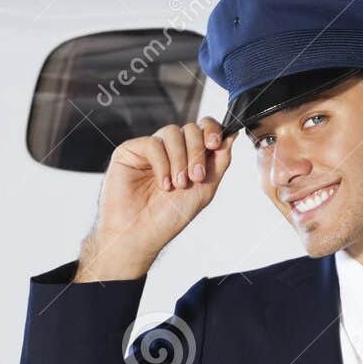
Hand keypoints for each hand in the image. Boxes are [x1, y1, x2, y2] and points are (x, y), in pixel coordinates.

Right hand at [75, 117, 234, 281]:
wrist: (141, 235)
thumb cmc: (169, 218)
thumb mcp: (205, 189)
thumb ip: (220, 161)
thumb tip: (232, 133)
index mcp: (188, 156)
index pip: (202, 129)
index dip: (211, 130)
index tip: (214, 144)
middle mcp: (169, 150)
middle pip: (190, 128)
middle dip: (197, 151)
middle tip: (195, 177)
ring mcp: (149, 150)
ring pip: (172, 132)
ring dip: (180, 159)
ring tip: (178, 184)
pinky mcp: (130, 152)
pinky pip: (153, 144)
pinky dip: (162, 164)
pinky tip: (163, 184)